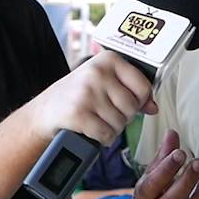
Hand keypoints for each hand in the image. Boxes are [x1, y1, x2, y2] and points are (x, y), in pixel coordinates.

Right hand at [29, 51, 155, 145]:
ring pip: (120, 123)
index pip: (143, 86)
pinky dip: (102, 138)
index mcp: (108, 59)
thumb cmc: (78, 95)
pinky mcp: (78, 113)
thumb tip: (153, 107)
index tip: (126, 103)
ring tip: (97, 120)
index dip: (139, 101)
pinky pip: (106, 134)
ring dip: (112, 129)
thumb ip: (131, 91)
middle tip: (106, 113)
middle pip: (132, 107)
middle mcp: (97, 72)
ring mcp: (86, 92)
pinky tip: (91, 130)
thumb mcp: (105, 83)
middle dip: (123, 117)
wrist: (45, 111)